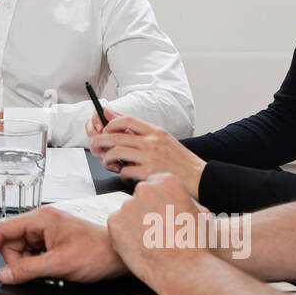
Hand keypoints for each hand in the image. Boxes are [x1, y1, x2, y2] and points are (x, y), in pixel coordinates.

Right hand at [0, 206, 126, 283]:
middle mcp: (42, 222)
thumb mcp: (59, 265)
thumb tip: (4, 275)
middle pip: (11, 244)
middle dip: (17, 262)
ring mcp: (47, 231)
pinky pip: (34, 255)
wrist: (121, 254)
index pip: (2, 231)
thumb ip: (28, 270)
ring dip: (29, 265)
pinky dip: (38, 265)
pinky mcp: (53, 241)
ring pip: (22, 252)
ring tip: (52, 271)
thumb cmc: (98, 252)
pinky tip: (53, 269)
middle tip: (36, 273)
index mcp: (40, 219)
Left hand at [88, 113, 206, 196]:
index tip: (104, 129)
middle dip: (99, 140)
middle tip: (94, 145)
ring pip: (116, 153)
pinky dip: (121, 174)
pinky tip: (125, 176)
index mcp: (156, 132)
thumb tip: (116, 116)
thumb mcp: (164, 140)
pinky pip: (125, 171)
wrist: (201, 178)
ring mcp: (151, 158)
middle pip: (116, 136)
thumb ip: (142, 131)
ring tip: (107, 162)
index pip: (127, 120)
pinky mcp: (150, 173)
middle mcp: (152, 142)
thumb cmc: (181, 161)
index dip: (111, 123)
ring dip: (107, 158)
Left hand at [106, 173, 216, 284]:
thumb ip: (180, 200)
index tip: (165, 218)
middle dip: (146, 212)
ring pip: (128, 212)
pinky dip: (123, 236)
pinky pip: (117, 226)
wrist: (185, 269)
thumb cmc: (197, 244)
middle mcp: (145, 188)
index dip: (160, 205)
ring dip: (135, 224)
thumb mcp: (199, 212)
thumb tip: (171, 200)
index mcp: (167, 181)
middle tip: (158, 232)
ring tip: (152, 242)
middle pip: (141, 197)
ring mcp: (128, 204)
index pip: (155, 186)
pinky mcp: (114, 221)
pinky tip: (140, 247)